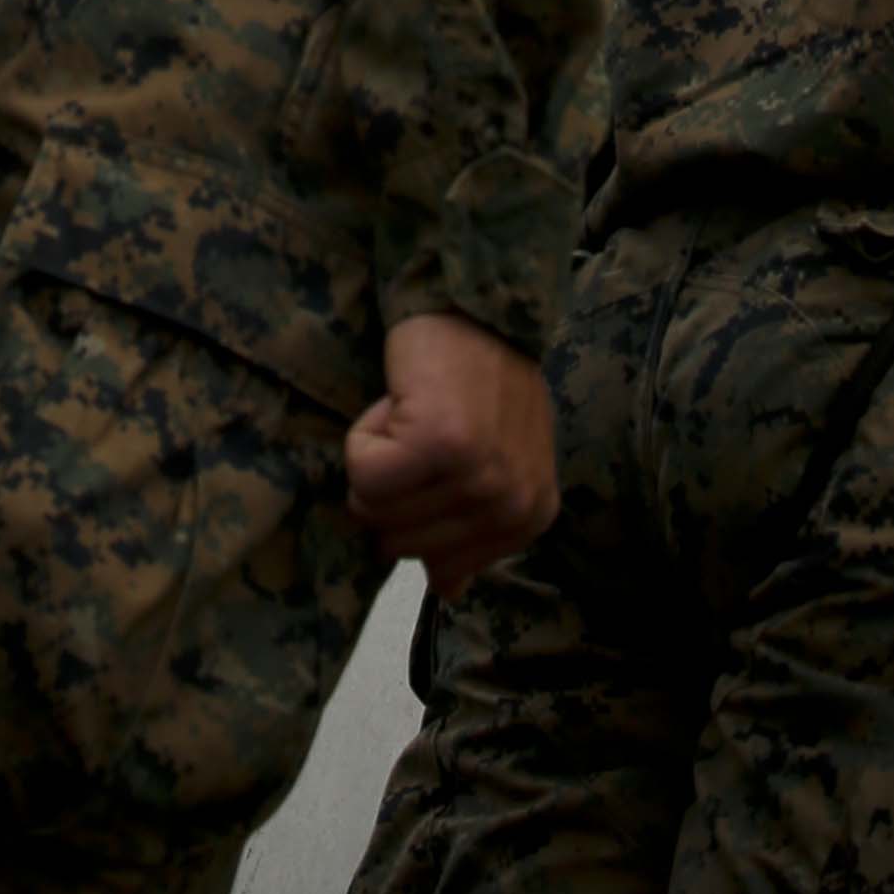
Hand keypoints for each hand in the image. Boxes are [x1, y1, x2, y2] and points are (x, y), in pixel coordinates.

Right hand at [346, 315, 557, 598]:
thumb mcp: (492, 465)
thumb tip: (446, 589)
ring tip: (414, 414)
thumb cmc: (477, 380)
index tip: (439, 456)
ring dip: (377, 457)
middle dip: (393, 487)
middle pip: (400, 545)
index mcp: (530, 520)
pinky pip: (363, 475)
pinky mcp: (439, 446)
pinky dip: (363, 436)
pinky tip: (398, 404)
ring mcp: (479, 479)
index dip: (416, 509)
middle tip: (423, 431)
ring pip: (375, 510)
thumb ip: (471, 530)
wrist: (474, 304)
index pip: (437, 568)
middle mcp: (511, 507)